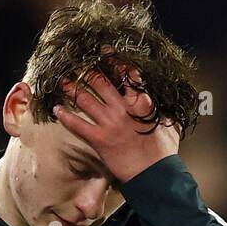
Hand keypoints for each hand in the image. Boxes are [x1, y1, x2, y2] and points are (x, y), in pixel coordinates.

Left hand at [51, 66, 180, 183]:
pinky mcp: (99, 139)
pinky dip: (66, 116)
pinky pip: (78, 125)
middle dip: (88, 72)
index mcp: (140, 102)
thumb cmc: (164, 151)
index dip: (115, 60)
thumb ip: (163, 112)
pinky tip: (57, 109)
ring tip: (63, 81)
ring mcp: (108, 123)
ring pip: (85, 100)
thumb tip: (164, 106)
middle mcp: (121, 109)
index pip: (127, 74)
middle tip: (78, 64)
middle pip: (100, 82)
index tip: (106, 51)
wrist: (155, 174)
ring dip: (72, 89)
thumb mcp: (169, 125)